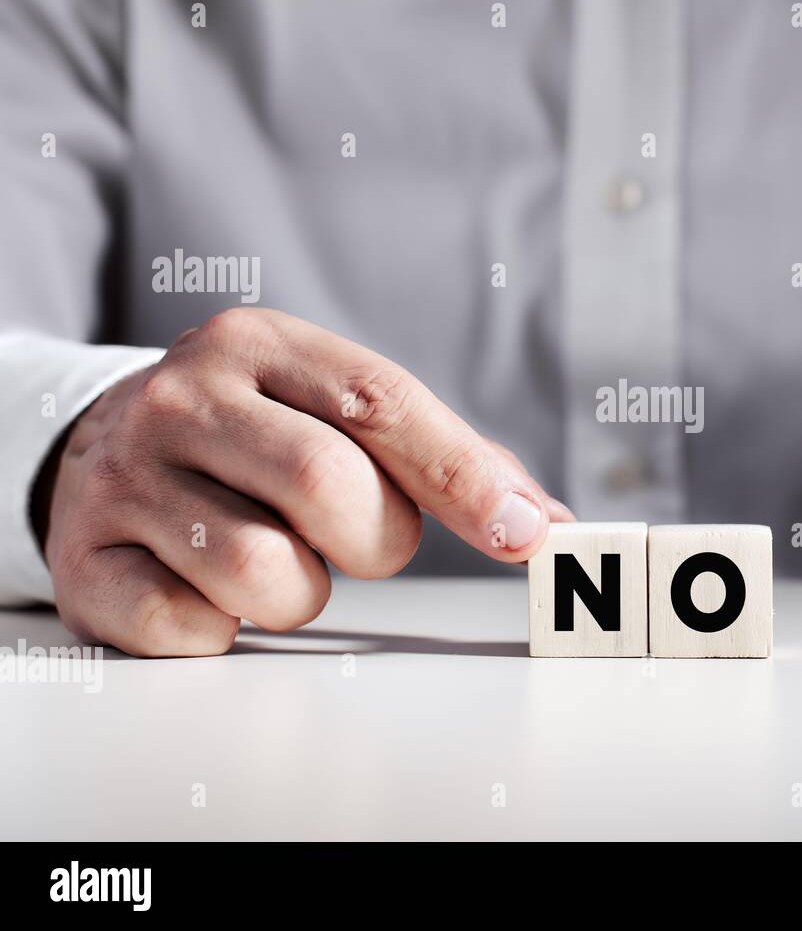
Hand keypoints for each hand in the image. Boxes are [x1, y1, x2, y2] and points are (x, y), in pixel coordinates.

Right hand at [39, 308, 572, 656]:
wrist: (104, 446)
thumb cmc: (256, 435)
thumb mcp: (333, 409)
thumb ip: (441, 457)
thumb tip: (543, 523)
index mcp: (261, 345)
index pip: (381, 403)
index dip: (463, 475)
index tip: (527, 535)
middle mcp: (184, 397)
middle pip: (327, 485)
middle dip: (375, 540)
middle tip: (357, 540)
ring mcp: (124, 477)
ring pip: (262, 570)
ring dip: (301, 591)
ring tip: (278, 560)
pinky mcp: (84, 561)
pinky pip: (192, 627)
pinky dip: (225, 629)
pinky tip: (208, 587)